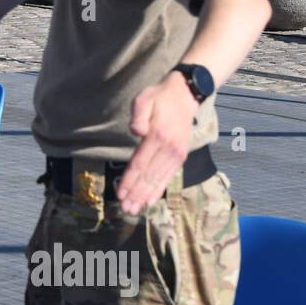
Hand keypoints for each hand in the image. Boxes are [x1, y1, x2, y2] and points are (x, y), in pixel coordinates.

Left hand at [117, 72, 197, 214]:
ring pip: (158, 179)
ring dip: (146, 196)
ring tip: (134, 209)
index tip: (120, 194)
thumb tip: (137, 131)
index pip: (140, 164)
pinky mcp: (180, 156)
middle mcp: (169, 148)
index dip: (129, 180)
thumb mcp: (145, 98)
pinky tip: (151, 201)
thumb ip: (139, 114)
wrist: (185, 95)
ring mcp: (177, 153)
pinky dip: (159, 189)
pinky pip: (168, 176)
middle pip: (149, 176)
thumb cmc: (159, 97)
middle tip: (125, 209)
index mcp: (158, 136)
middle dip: (136, 194)